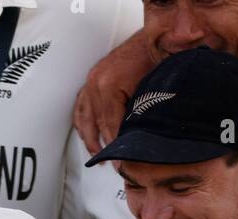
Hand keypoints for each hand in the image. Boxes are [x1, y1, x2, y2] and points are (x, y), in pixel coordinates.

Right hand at [73, 33, 152, 153]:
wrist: (155, 38)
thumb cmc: (156, 59)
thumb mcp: (150, 90)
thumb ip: (138, 115)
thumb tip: (135, 139)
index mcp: (108, 86)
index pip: (110, 124)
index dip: (114, 145)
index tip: (119, 162)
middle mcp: (94, 84)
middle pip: (94, 123)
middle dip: (100, 145)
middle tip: (107, 162)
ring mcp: (90, 81)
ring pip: (83, 116)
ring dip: (88, 136)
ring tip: (95, 153)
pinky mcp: (91, 79)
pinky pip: (81, 106)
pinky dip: (82, 121)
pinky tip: (86, 132)